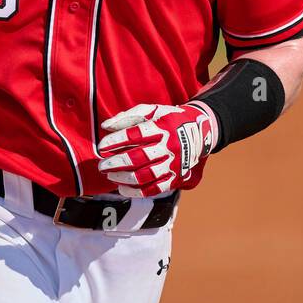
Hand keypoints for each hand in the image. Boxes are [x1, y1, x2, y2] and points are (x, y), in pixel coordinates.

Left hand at [96, 102, 217, 196]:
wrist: (201, 131)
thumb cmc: (168, 119)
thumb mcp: (151, 110)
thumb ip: (127, 116)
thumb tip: (105, 126)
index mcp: (162, 127)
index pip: (135, 135)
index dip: (116, 141)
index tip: (102, 146)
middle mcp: (169, 146)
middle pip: (139, 158)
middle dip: (117, 163)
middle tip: (102, 166)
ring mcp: (174, 163)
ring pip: (146, 175)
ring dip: (124, 178)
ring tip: (110, 175)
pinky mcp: (176, 177)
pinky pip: (155, 188)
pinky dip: (137, 191)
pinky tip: (122, 189)